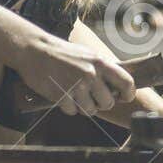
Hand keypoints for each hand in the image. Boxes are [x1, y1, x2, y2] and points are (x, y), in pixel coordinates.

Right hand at [10, 30, 136, 116]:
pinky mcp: (62, 96)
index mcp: (100, 62)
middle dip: (101, 103)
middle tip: (91, 97)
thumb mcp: (88, 54)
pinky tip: (63, 95)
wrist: (34, 50)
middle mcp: (91, 74)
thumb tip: (119, 85)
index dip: (128, 94)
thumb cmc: (62, 53)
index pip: (126, 83)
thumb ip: (104, 68)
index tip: (124, 97)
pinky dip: (68, 107)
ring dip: (84, 107)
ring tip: (75, 95)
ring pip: (91, 110)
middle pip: (108, 103)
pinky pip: (72, 111)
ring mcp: (76, 86)